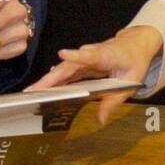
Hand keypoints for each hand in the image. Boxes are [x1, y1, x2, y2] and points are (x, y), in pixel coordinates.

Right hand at [27, 25, 162, 124]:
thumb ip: (114, 101)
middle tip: (32, 91)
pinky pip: (64, 74)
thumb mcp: (131, 82)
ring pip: (61, 70)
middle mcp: (88, 55)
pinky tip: (42, 92)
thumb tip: (100, 120)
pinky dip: (53, 82)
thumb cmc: (133, 61)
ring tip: (31, 94)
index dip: (77, 56)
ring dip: (46, 82)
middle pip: (67, 67)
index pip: (90, 56)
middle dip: (50, 79)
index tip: (63, 54)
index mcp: (105, 56)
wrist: (133, 43)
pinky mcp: (78, 64)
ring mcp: (81, 59)